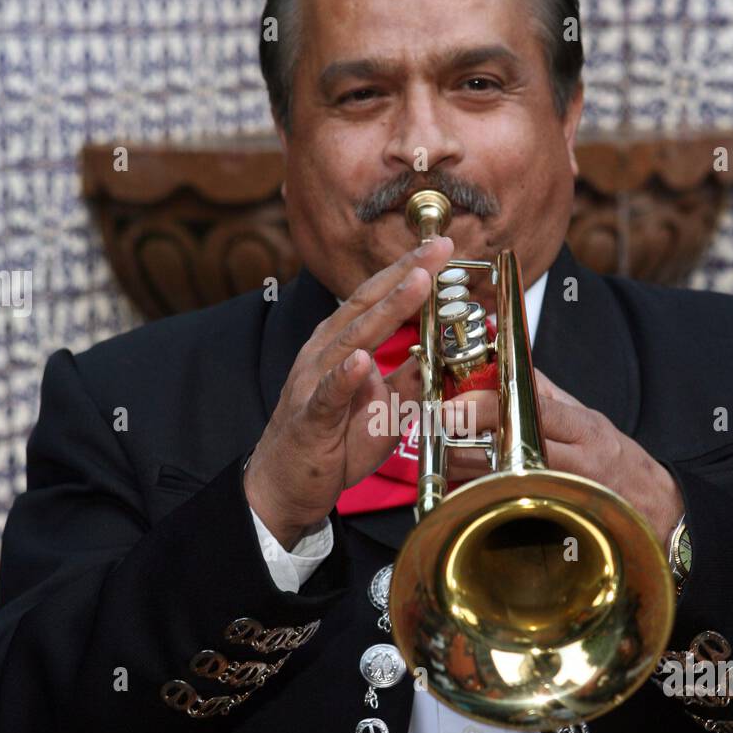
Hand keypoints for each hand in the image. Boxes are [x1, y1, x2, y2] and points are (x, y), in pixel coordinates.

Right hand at [245, 236, 453, 548]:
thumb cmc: (333, 442)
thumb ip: (413, 377)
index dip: (409, 270)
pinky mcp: (310, 419)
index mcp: (341, 345)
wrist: (284, 485)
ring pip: (352, 339)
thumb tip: (447, 351)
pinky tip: (361, 360)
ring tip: (416, 282)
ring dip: (385, 310)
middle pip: (366, 305)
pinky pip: (328, 395)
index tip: (441, 248)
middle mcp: (324, 353)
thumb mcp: (386, 406)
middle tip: (438, 248)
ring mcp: (314, 383)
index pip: (377, 299)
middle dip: (404, 273)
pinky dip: (344, 377)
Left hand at [444, 367, 683, 548]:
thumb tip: (504, 368)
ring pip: (504, 481)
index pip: (534, 408)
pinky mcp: (558, 520)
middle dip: (466, 439)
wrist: (659, 514)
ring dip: (465, 467)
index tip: (452, 404)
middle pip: (512, 447)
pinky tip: (461, 486)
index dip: (488, 406)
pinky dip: (481, 495)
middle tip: (434, 429)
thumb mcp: (589, 421)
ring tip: (440, 454)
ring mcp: (567, 495)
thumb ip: (548, 397)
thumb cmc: (619, 464)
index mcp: (584, 428)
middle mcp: (578, 461)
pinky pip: (510, 506)